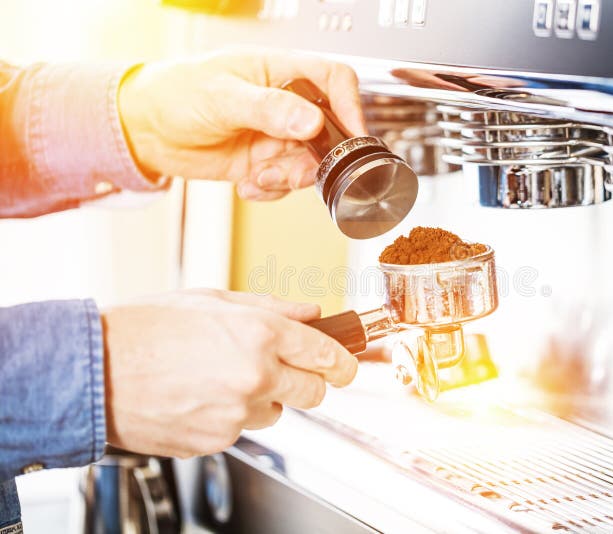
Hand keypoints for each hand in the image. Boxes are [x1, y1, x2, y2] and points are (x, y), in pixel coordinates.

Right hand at [102, 289, 357, 457]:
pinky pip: (241, 429)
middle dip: (307, 383)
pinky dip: (230, 417)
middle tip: (285, 371)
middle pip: (314, 392)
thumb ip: (271, 308)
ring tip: (220, 378)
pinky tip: (199, 397)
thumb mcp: (211, 300)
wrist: (90, 372)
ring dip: (262, 399)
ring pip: (276, 412)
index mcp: (259, 333)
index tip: (346, 365)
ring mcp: (236, 414)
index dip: (343, 361)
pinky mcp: (216, 441)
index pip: (327, 355)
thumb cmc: (143, 329)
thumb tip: (312, 313)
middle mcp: (255, 375)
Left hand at [118, 48, 365, 200]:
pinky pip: (286, 183)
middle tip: (295, 169)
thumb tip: (312, 120)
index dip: (351, 105)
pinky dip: (271, 190)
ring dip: (289, 178)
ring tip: (260, 176)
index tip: (353, 134)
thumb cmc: (176, 93)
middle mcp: (285, 104)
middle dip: (316, 157)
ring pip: (308, 163)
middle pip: (329, 131)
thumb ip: (270, 109)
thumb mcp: (223, 97)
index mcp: (280, 72)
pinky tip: (247, 183)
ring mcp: (276, 135)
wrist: (144, 130)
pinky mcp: (264, 162)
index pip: (334, 80)